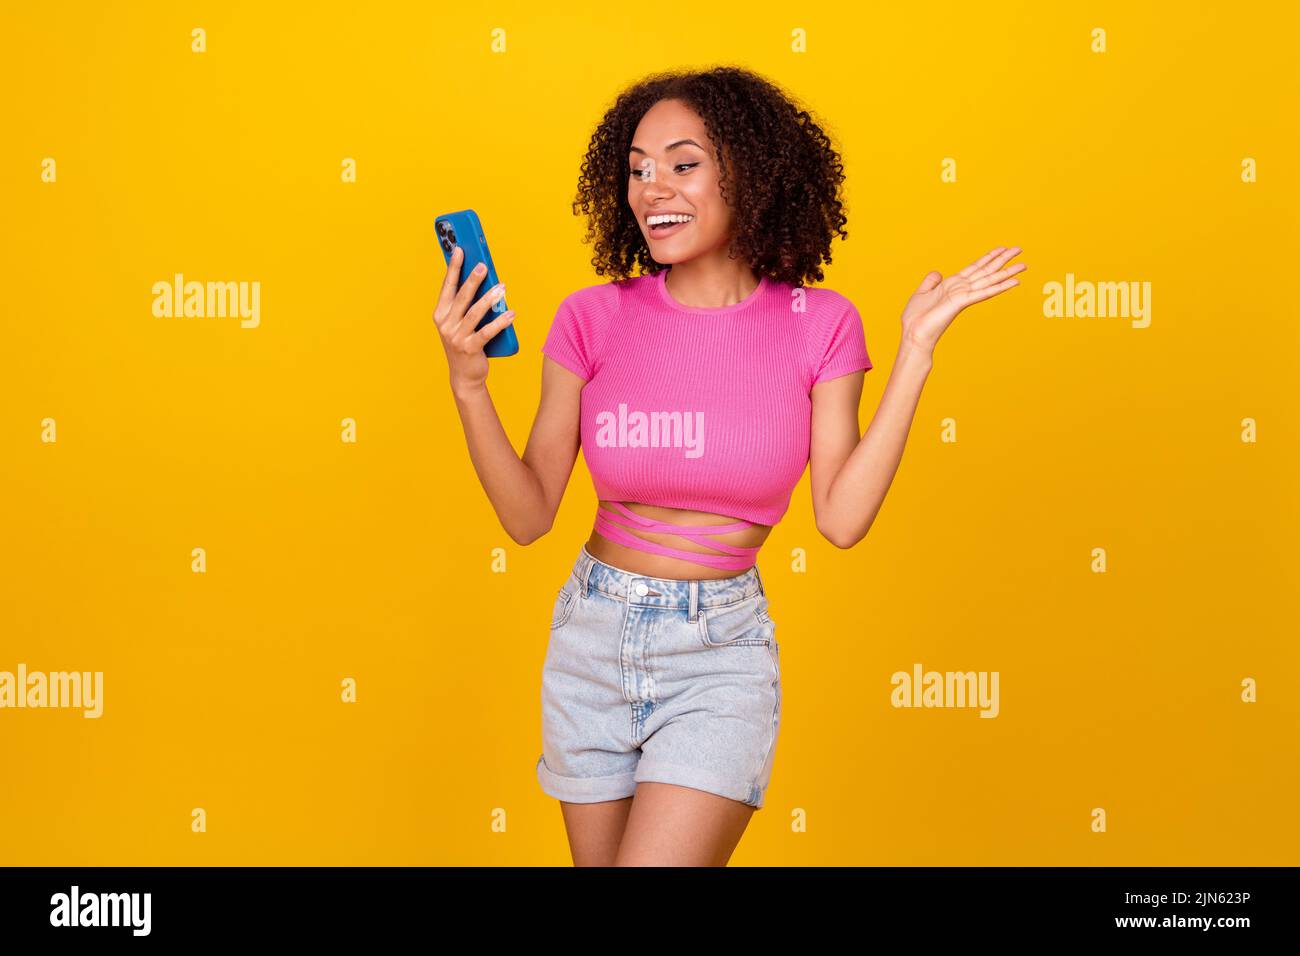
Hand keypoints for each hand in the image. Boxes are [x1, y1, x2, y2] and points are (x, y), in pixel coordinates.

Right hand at [433, 245, 515, 394]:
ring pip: (475, 313)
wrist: (464, 375)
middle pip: (461, 297)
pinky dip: (500, 322)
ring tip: (502, 287)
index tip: (460, 250)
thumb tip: (482, 279)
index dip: (454, 268)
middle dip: (472, 279)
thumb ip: (466, 303)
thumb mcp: (460, 322)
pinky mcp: (470, 348)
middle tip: (484, 266)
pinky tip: (511, 314)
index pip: (447, 286)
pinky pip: (487, 332)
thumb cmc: (465, 342)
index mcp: (441, 314)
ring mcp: (457, 337)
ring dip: (489, 299)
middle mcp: (446, 324)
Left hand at [899, 246, 1025, 353]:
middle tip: (1019, 249)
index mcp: (953, 285)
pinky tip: (1014, 282)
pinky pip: (983, 292)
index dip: (989, 257)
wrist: (913, 334)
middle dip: (1003, 260)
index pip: (975, 268)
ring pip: (989, 280)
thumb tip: (938, 273)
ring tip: (1024, 265)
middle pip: (986, 271)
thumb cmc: (916, 318)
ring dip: (1007, 272)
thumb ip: (931, 281)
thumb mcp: (921, 293)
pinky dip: (999, 287)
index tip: (1002, 248)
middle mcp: (962, 289)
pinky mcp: (961, 302)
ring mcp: (964, 296)